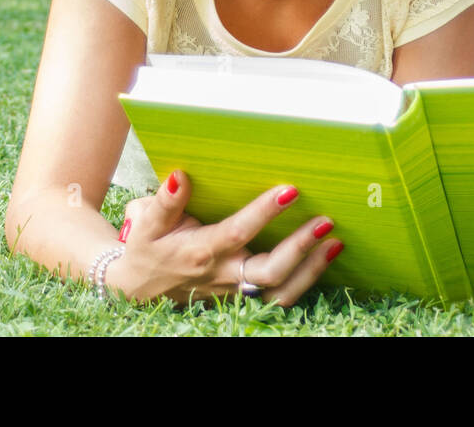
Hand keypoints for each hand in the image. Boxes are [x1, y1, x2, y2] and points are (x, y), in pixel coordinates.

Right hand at [113, 170, 341, 306]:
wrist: (138, 289)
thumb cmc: (147, 248)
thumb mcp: (147, 224)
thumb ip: (166, 201)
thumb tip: (180, 176)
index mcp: (200, 252)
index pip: (237, 232)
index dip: (264, 212)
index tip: (290, 191)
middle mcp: (222, 274)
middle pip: (269, 271)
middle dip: (300, 247)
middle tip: (327, 222)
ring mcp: (235, 290)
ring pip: (280, 291)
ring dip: (312, 269)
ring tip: (336, 242)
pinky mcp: (243, 297)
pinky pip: (279, 297)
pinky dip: (306, 281)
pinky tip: (326, 258)